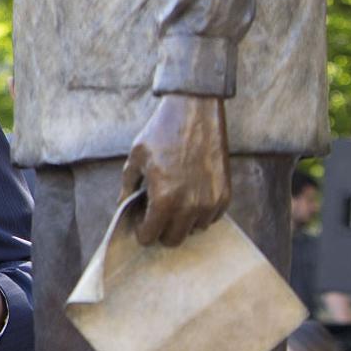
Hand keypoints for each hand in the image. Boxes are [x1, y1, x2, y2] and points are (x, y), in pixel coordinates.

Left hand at [120, 95, 229, 248]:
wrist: (195, 110)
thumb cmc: (162, 132)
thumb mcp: (136, 158)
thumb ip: (128, 187)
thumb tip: (124, 206)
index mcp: (164, 199)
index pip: (149, 237)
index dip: (142, 229)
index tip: (141, 218)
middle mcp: (189, 206)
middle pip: (172, 240)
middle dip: (161, 230)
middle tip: (156, 212)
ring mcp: (210, 202)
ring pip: (194, 230)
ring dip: (182, 221)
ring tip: (175, 199)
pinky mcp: (225, 194)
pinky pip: (211, 217)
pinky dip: (200, 212)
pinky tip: (191, 193)